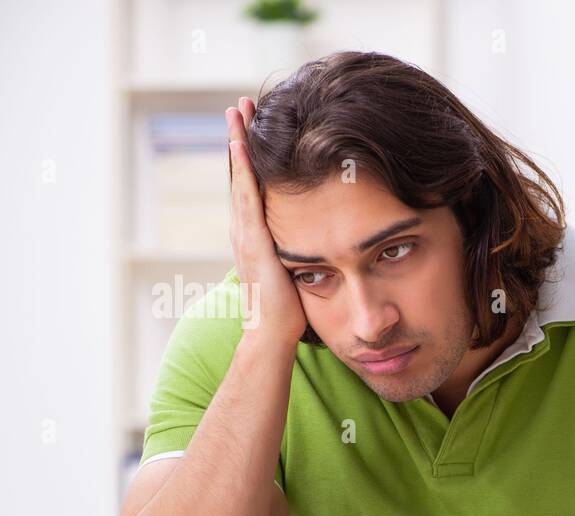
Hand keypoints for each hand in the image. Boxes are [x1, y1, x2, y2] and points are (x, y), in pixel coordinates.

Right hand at [225, 96, 307, 347]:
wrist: (273, 335)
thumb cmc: (289, 311)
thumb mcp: (298, 271)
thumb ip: (302, 252)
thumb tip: (320, 242)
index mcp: (256, 234)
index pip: (253, 187)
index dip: (252, 157)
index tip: (254, 127)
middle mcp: (245, 229)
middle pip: (241, 173)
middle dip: (241, 138)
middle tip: (240, 104)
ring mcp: (245, 233)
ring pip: (240, 178)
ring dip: (239, 143)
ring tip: (237, 111)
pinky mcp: (253, 240)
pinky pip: (247, 197)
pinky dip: (243, 170)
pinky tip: (243, 145)